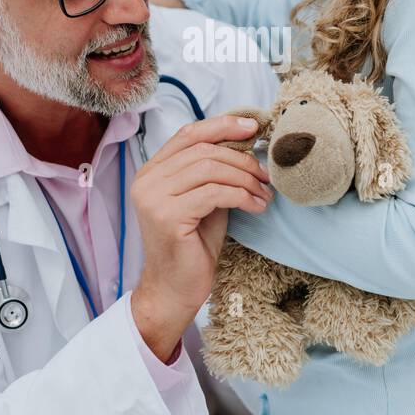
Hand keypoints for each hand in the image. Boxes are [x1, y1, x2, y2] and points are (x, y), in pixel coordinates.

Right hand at [130, 114, 272, 359]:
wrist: (175, 289)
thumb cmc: (192, 246)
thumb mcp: (205, 199)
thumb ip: (214, 171)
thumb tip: (246, 142)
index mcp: (152, 171)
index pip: (189, 134)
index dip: (223, 125)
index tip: (254, 127)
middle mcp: (147, 180)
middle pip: (204, 150)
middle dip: (242, 159)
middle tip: (267, 176)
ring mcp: (154, 198)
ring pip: (211, 168)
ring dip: (246, 179)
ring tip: (264, 194)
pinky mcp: (168, 217)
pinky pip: (215, 193)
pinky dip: (243, 196)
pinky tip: (257, 207)